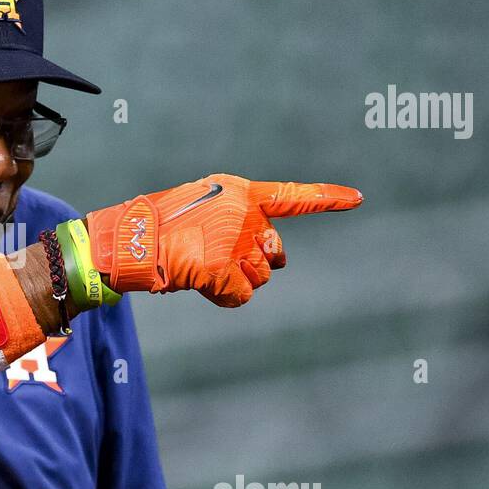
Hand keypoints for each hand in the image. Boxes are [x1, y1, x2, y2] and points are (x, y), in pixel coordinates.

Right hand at [84, 174, 362, 306]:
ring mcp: (235, 242)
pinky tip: (199, 283)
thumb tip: (267, 256)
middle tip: (220, 260)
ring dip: (235, 280)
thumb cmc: (160, 227)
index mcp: (239, 192)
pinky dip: (223, 296)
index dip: (326, 199)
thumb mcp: (202, 208)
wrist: (131, 242)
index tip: (357, 198)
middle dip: (257, 262)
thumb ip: (236, 222)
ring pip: (260, 277)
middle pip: (274, 251)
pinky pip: (240, 296)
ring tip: (201, 269)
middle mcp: (244, 215)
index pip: (291, 197)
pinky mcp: (223, 269)